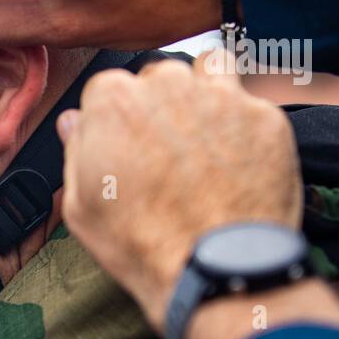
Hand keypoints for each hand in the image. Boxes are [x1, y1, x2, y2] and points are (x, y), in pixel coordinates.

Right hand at [57, 50, 302, 331]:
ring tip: (202, 132)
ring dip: (202, 90)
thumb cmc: (142, 243)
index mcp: (113, 102)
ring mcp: (221, 97)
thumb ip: (75, 151)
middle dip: (159, 103)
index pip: (107, 87)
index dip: (114, 119)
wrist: (214, 270)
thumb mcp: (80, 206)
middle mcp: (168, 86)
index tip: (124, 144)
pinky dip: (242, 123)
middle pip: (158, 76)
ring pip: (208, 68)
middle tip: (164, 148)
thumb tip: (73, 122)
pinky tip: (236, 159)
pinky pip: (250, 102)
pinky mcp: (265, 117)